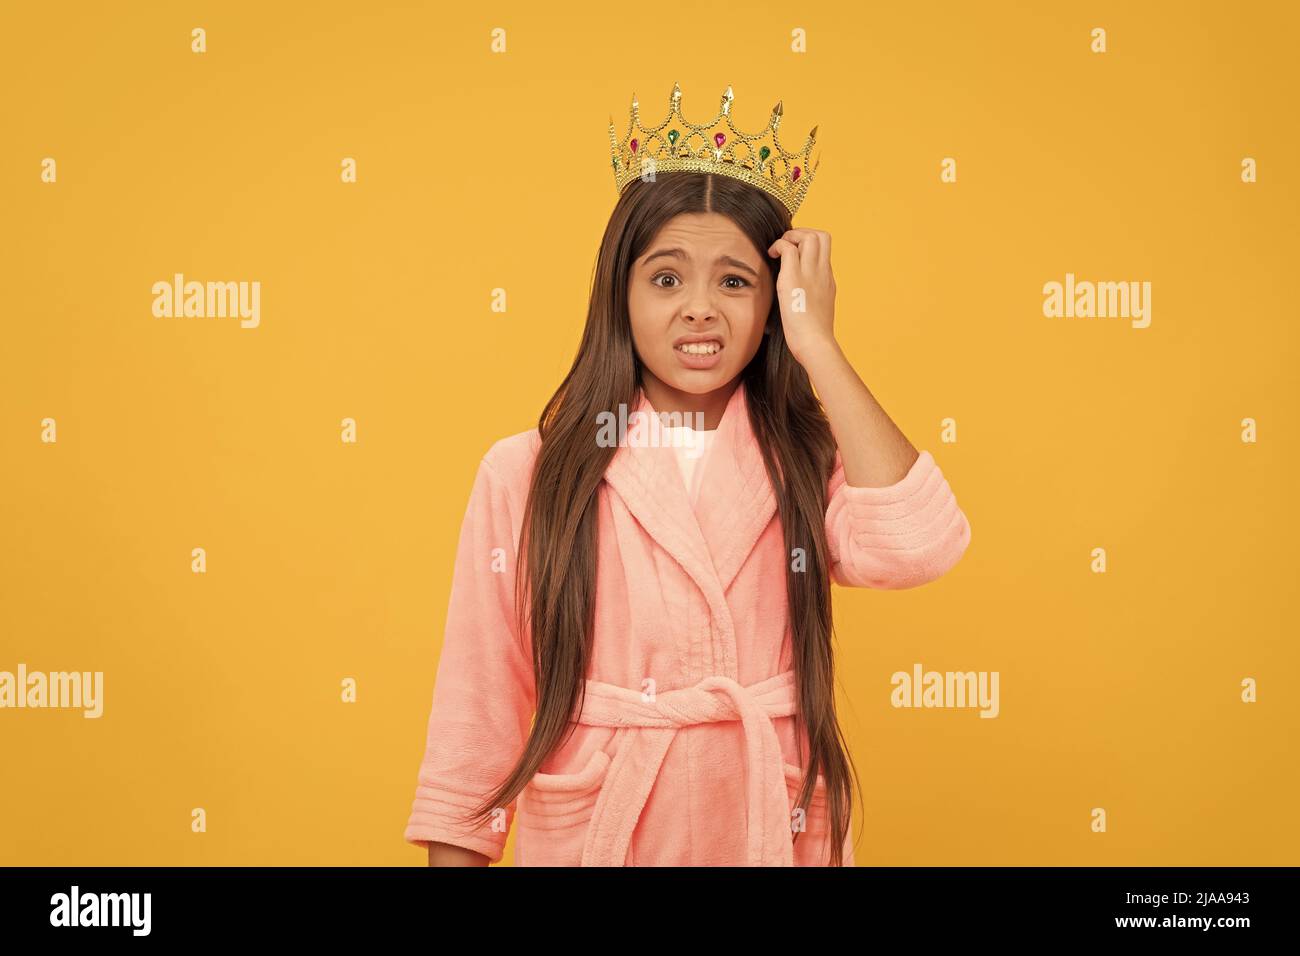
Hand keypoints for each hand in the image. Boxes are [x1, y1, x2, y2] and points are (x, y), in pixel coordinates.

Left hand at [766, 227, 837, 365]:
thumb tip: (795, 300)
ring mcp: (810, 273)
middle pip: (822, 236)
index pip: (824, 249)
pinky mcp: (793, 279)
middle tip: (788, 246)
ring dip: (791, 236)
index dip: (809, 243)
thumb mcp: (816, 310)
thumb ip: (810, 298)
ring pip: (809, 236)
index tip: (795, 252)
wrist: (815, 343)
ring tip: (778, 250)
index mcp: (827, 280)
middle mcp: (822, 272)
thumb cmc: (812, 336)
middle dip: (803, 233)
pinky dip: (778, 245)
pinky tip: (771, 256)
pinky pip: (788, 248)